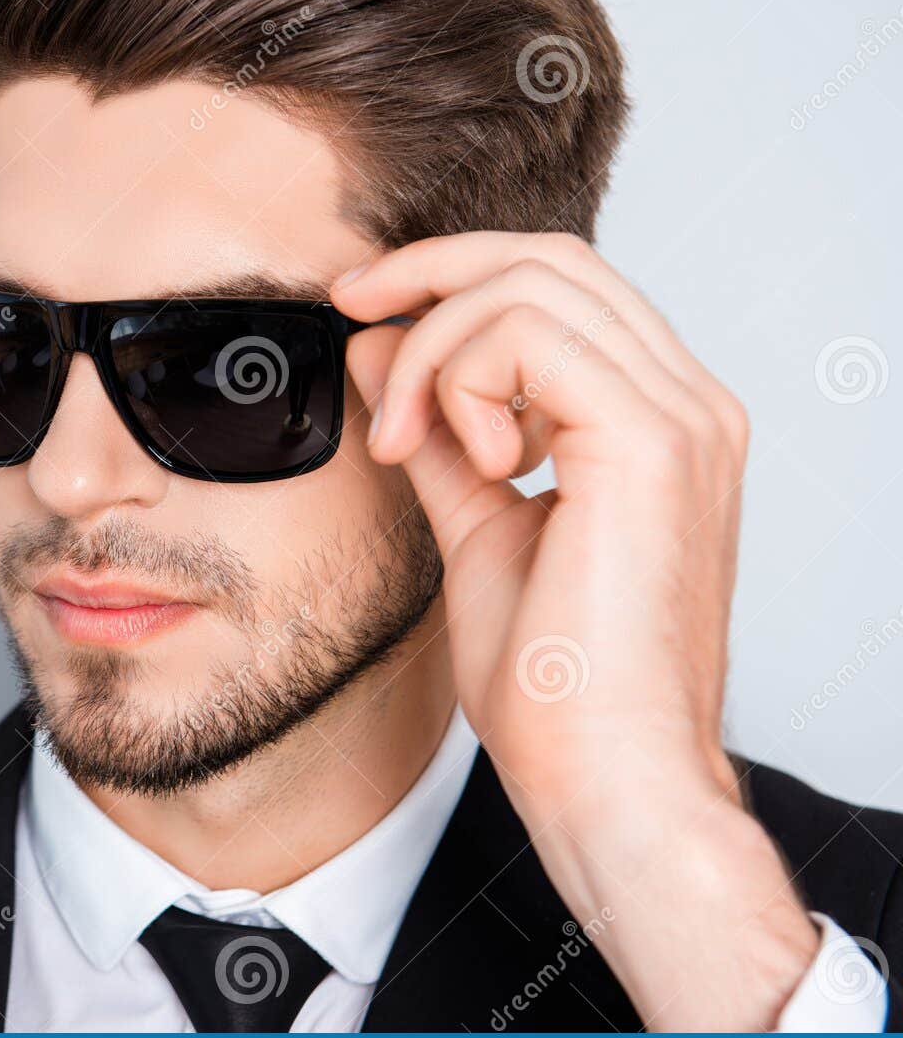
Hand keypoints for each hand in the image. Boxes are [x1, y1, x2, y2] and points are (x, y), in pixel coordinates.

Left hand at [332, 232, 817, 1030]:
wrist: (604, 777)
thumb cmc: (556, 684)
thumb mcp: (478, 527)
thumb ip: (439, 434)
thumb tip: (383, 350)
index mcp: (659, 421)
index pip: (562, 287)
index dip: (453, 276)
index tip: (362, 308)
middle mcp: (688, 403)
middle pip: (550, 260)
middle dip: (430, 271)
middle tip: (349, 308)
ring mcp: (681, 416)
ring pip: (532, 284)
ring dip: (435, 348)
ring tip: (404, 442)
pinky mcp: (651, 441)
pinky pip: (526, 334)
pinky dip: (461, 377)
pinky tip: (466, 461)